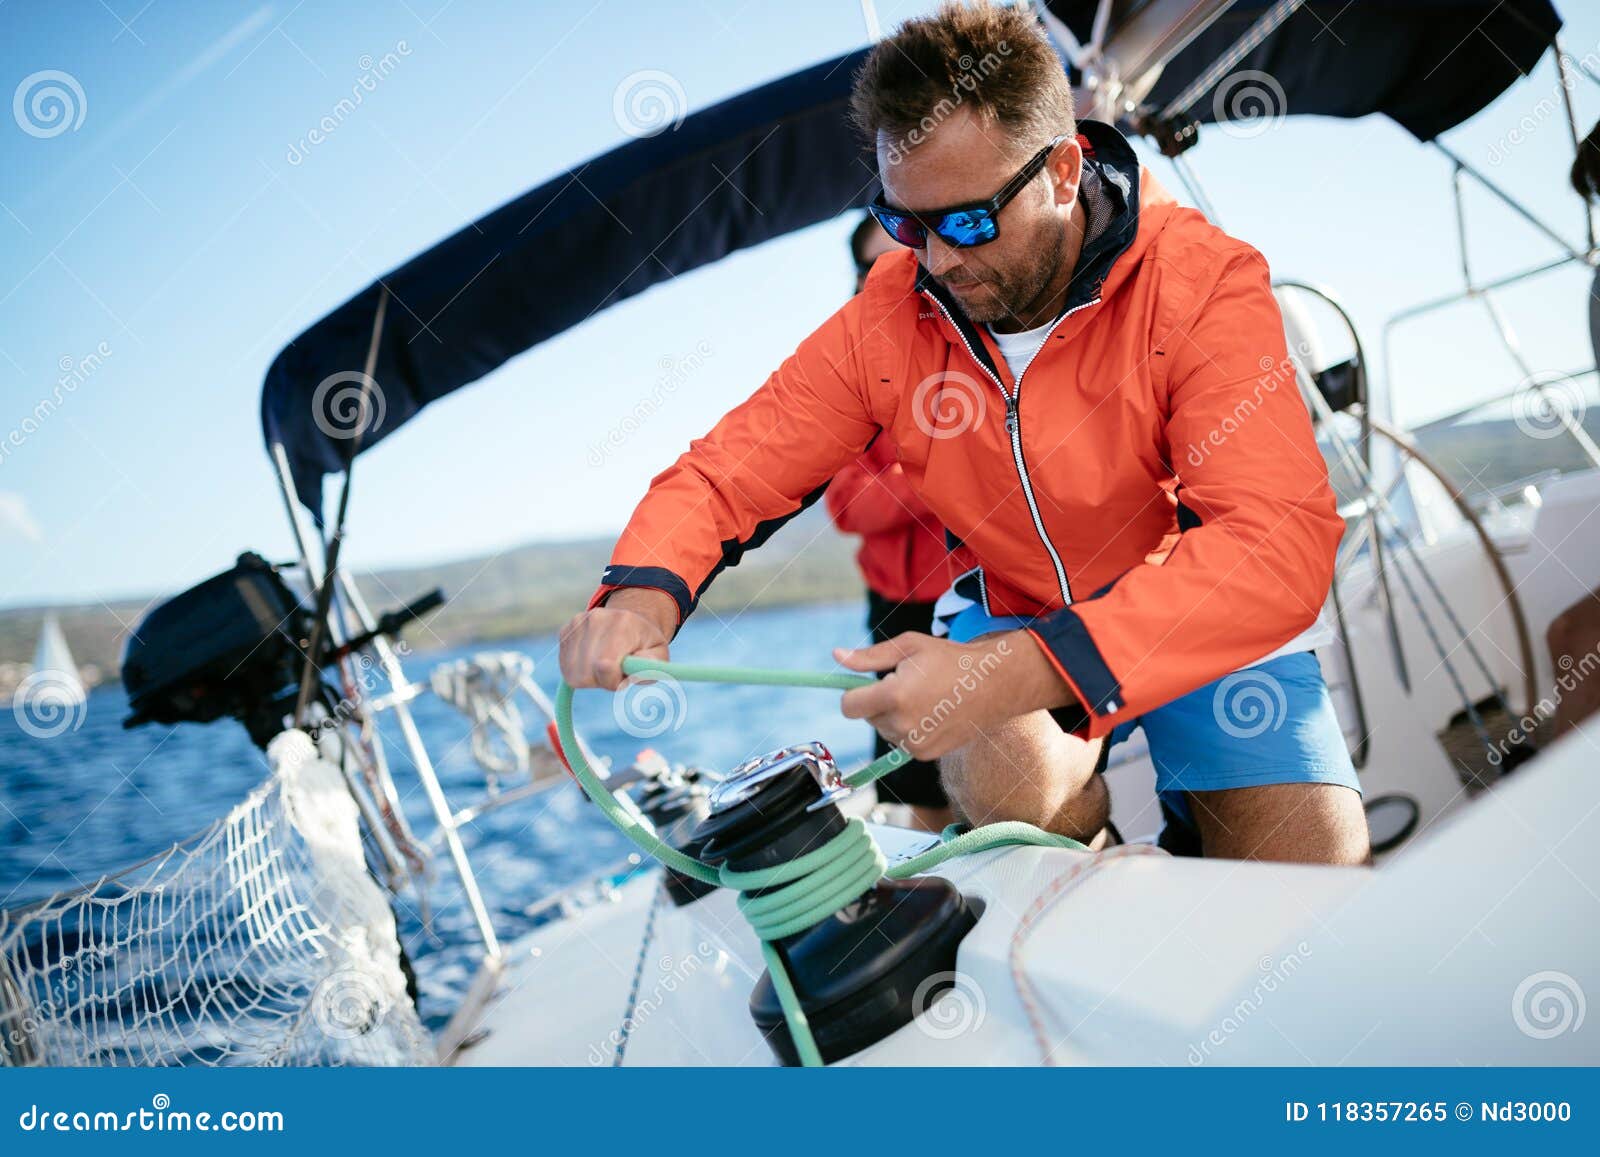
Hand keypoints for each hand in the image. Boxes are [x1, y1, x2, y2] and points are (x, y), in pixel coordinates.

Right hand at [558, 588, 675, 689]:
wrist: (629, 619)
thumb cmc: (644, 642)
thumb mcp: (659, 654)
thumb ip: (652, 667)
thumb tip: (633, 675)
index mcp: (623, 623)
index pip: (605, 666)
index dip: (614, 681)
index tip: (624, 677)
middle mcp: (596, 619)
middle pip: (587, 673)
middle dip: (603, 680)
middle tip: (616, 671)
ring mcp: (578, 624)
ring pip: (574, 674)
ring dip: (590, 678)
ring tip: (605, 665)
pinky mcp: (565, 632)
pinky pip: (566, 669)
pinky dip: (579, 672)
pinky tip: (593, 662)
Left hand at [835, 630, 1072, 759]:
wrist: (993, 684)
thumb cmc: (950, 659)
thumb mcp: (908, 647)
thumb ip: (869, 657)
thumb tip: (836, 656)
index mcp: (894, 696)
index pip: (849, 706)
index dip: (853, 694)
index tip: (866, 685)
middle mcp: (902, 725)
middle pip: (867, 717)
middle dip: (878, 701)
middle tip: (907, 684)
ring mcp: (914, 743)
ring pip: (884, 730)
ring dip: (893, 716)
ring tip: (922, 698)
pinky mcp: (925, 754)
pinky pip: (901, 742)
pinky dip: (908, 729)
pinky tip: (931, 713)